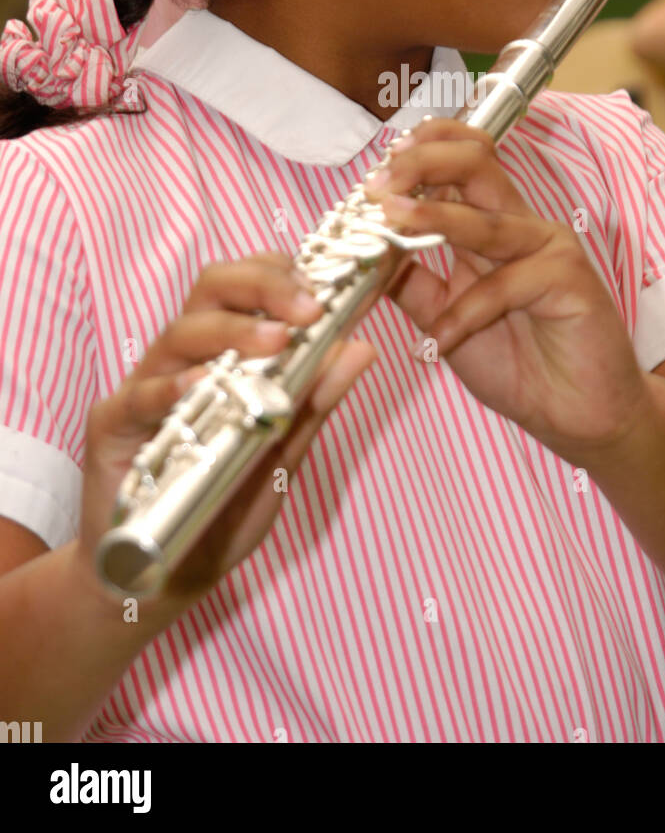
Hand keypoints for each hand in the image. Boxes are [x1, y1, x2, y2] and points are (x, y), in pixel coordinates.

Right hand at [78, 253, 376, 615]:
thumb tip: (361, 347)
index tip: (327, 289)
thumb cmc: (222, 509)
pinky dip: (173, 386)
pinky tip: (204, 386)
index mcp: (221, 353)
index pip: (247, 287)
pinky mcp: (113, 426)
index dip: (284, 275)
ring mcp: (145, 388)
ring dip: (232, 331)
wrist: (166, 578)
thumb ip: (315, 401)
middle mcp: (182, 359)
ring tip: (276, 342)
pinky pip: (140, 395)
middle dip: (263, 287)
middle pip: (211, 290)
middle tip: (307, 309)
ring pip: (180, 332)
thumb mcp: (283, 453)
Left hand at [363, 116, 648, 462]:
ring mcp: (548, 248)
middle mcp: (521, 226)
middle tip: (379, 184)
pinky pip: (505, 285)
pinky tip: (438, 342)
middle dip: (423, 163)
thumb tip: (365, 252)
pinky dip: (463, 313)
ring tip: (389, 220)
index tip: (377, 171)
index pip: (461, 161)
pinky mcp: (569, 280)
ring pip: (486, 220)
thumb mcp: (445, 319)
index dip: (419, 153)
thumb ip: (411, 284)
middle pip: (476, 164)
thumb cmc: (519, 363)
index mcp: (492, 225)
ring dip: (432, 217)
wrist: (576, 414)